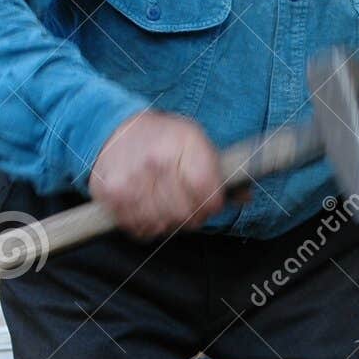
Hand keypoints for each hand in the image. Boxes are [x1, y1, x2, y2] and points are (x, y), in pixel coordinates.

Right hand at [89, 110, 224, 241]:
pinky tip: (148, 207)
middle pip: (186, 214)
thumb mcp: (196, 142)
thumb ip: (222, 170)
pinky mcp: (112, 195)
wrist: (114, 129)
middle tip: (186, 205)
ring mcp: (132, 180)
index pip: (208, 195)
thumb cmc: (163, 138)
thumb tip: (246, 197)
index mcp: (184, 144)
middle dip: (192, 216)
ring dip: (169, 222)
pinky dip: (148, 225)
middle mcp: (156, 162)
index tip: (210, 202)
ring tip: (165, 204)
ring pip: (164, 225)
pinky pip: (140, 229)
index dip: (213, 205)